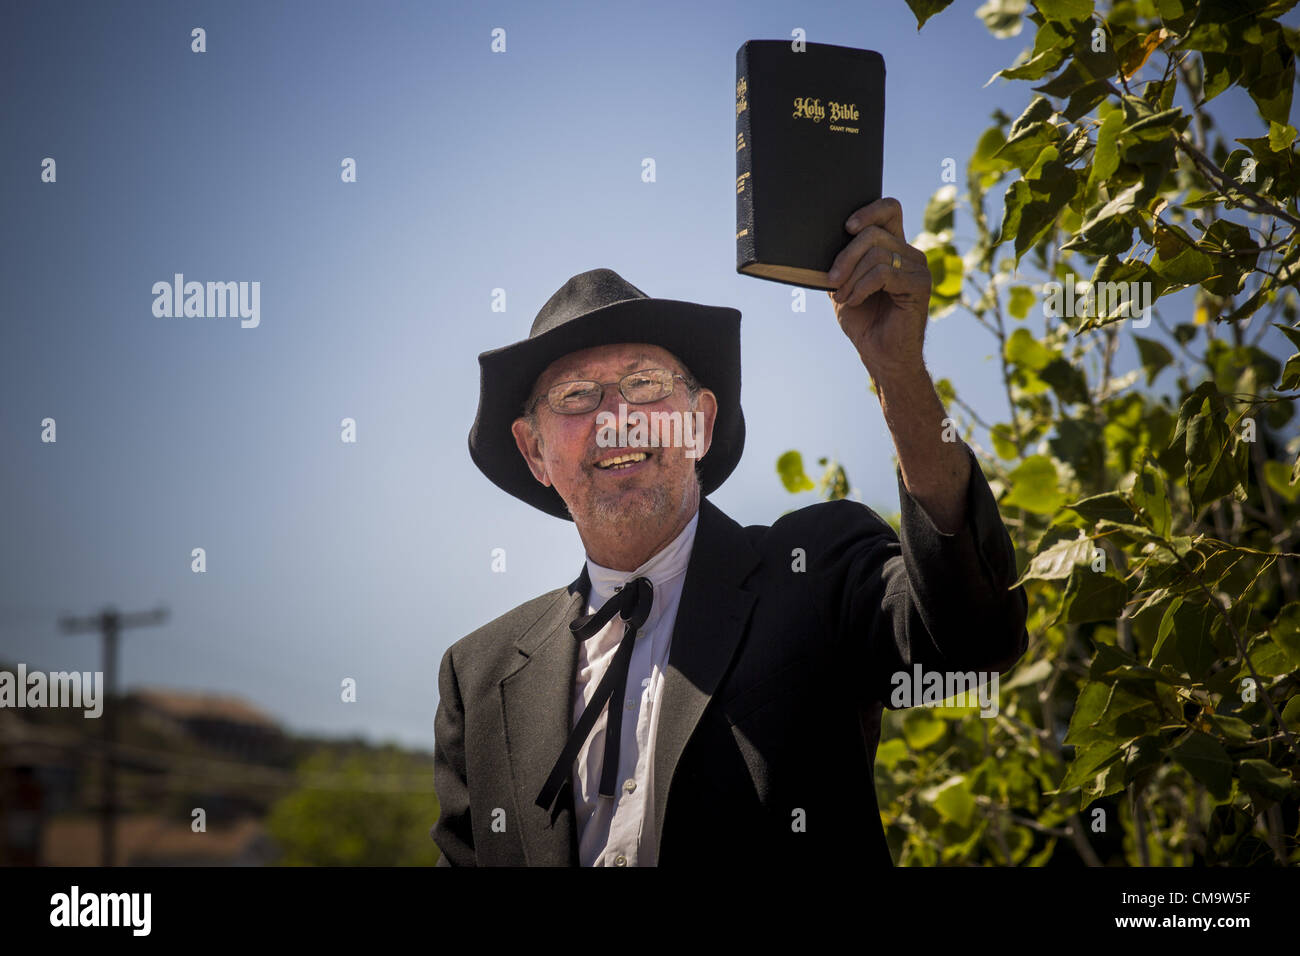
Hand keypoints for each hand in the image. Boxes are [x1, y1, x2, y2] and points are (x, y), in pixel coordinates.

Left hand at [825, 197, 930, 383]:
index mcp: (894, 248)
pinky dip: (861, 287)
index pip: (890, 209)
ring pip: (877, 254)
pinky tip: (855, 301)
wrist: (879, 355)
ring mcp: (918, 268)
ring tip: (843, 297)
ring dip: (851, 277)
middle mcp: (910, 253)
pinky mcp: (920, 285)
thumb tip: (819, 238)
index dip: (869, 210)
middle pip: (874, 234)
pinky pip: (883, 273)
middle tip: (831, 280)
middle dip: (845, 256)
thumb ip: (839, 261)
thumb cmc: (862, 321)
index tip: (846, 227)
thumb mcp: (843, 284)